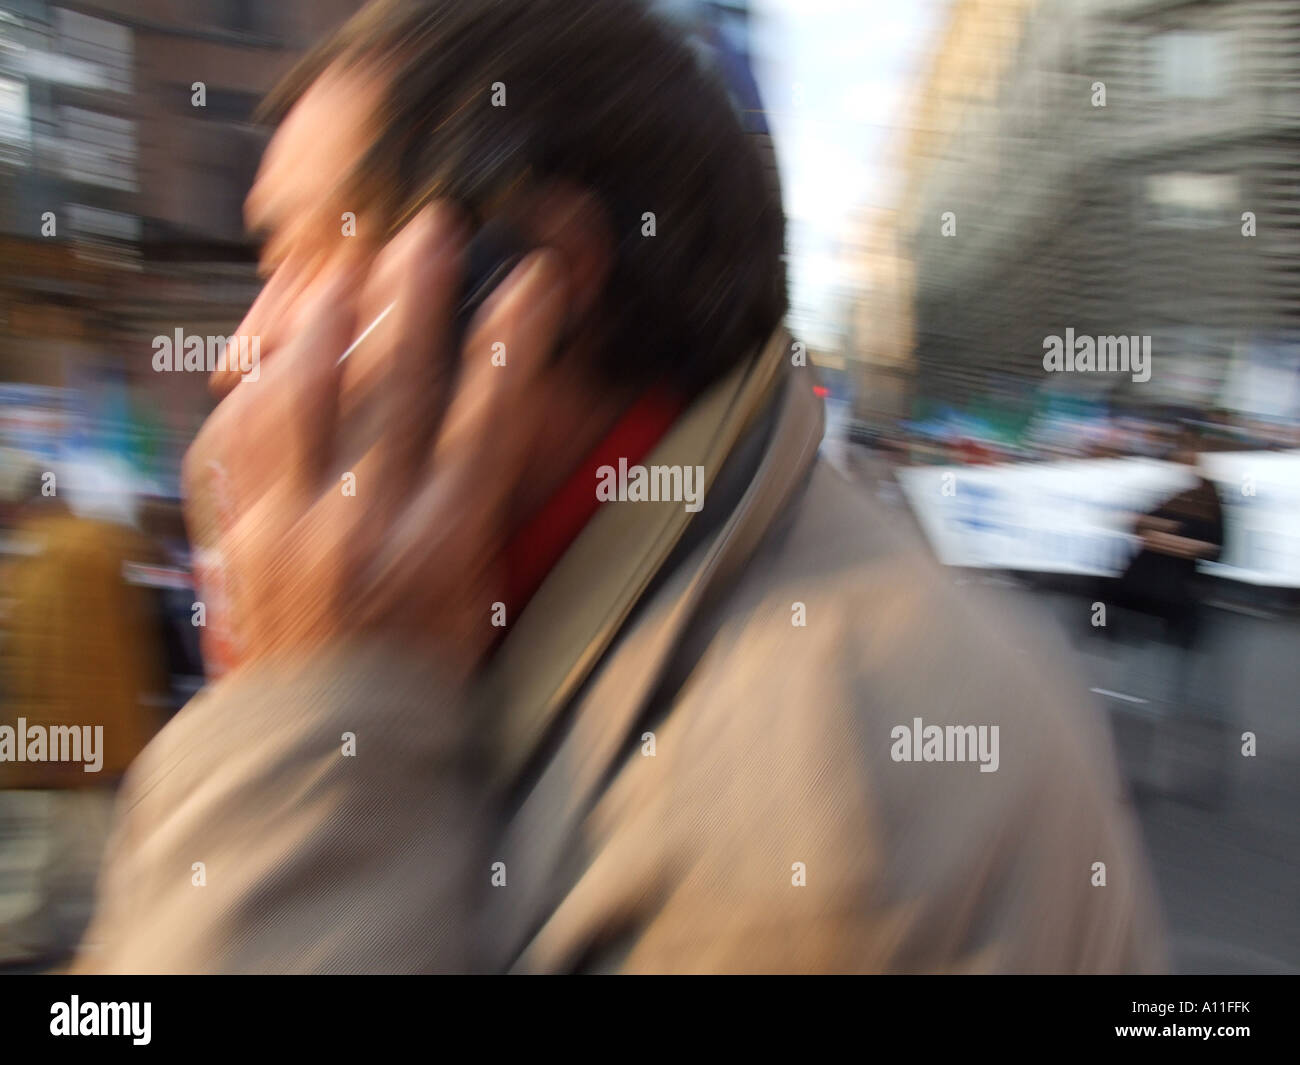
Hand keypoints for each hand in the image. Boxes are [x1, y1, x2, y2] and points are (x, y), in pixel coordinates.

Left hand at [183, 205, 569, 677]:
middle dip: (420, 295)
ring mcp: (299, 526)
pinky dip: (264, 372)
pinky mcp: (246, 532)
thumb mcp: (479, 588)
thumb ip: (484, 497)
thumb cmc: (425, 664)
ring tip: (348, 258)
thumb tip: (498, 408)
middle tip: (433, 230)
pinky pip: (246, 433)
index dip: (516, 337)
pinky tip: (280, 331)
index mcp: (446, 546)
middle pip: (399, 385)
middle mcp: (371, 526)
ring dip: (333, 314)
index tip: (535, 278)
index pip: (490, 418)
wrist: (333, 737)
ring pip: (313, 393)